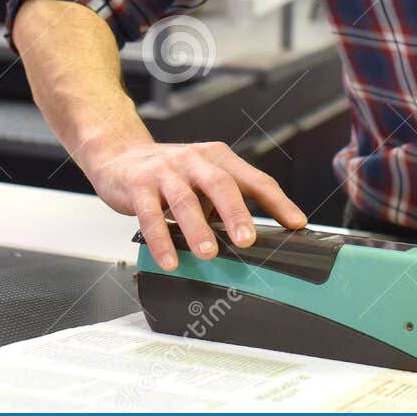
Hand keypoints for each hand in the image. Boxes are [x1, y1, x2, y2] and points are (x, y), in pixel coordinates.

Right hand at [88, 140, 306, 271]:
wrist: (120, 155)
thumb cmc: (170, 173)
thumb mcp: (203, 179)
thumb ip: (226, 202)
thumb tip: (256, 237)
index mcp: (218, 158)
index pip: (255, 179)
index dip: (278, 202)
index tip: (296, 224)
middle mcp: (194, 160)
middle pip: (221, 184)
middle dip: (236, 214)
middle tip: (247, 240)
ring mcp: (165, 171)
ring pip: (185, 200)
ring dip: (197, 229)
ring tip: (208, 254)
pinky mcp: (138, 186)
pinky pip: (150, 214)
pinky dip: (160, 239)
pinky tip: (169, 260)